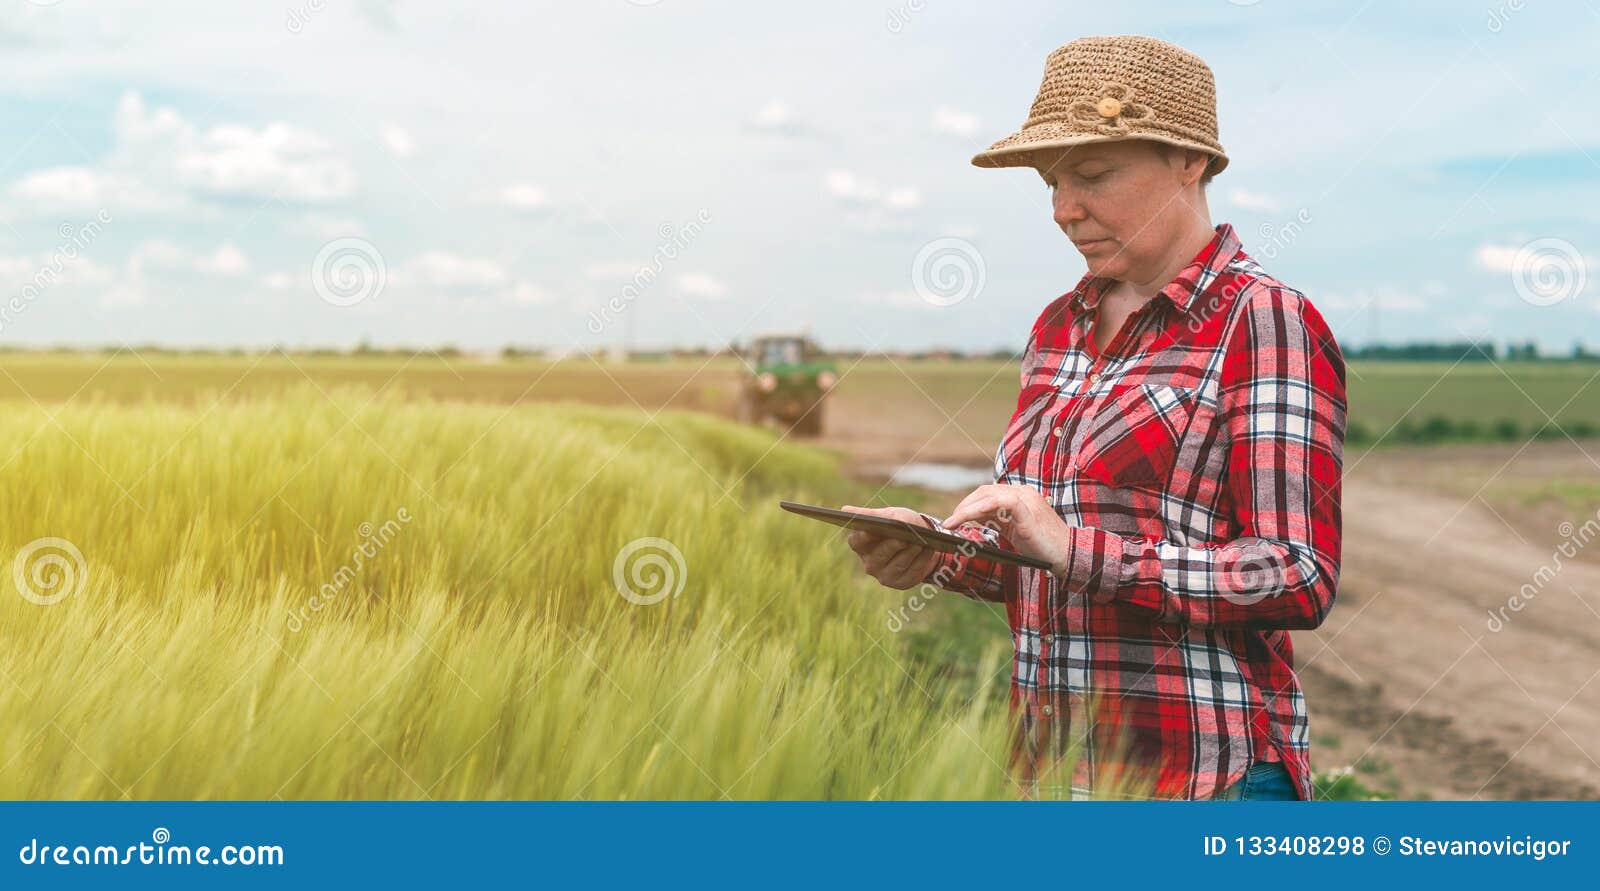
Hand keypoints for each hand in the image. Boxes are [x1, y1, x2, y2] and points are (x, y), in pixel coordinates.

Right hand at [840, 504, 942, 589]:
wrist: (922, 539)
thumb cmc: (900, 524)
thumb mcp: (888, 515)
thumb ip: (869, 514)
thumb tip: (844, 510)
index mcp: (861, 544)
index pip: (856, 541)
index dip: (862, 537)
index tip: (870, 529)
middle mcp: (870, 563)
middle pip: (879, 555)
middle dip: (893, 545)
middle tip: (904, 537)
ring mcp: (884, 576)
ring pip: (898, 564)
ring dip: (911, 552)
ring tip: (921, 542)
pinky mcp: (901, 583)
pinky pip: (911, 572)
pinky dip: (921, 559)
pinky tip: (928, 549)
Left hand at [942, 484, 1071, 574]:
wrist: (1067, 555)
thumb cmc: (1042, 546)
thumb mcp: (1014, 530)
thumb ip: (997, 521)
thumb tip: (973, 521)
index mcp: (1020, 496)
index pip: (988, 493)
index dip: (969, 504)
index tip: (955, 519)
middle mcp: (1023, 492)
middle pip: (984, 491)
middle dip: (964, 506)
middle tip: (950, 522)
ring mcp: (1026, 500)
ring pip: (988, 496)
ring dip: (966, 509)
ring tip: (953, 522)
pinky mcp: (1027, 511)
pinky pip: (1000, 503)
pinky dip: (980, 509)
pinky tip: (969, 518)